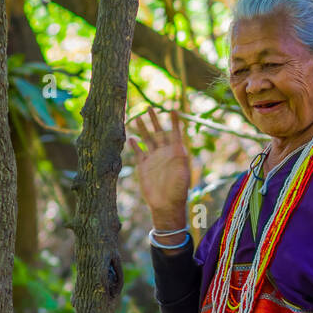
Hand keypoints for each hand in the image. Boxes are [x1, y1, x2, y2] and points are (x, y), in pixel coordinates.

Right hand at [127, 106, 191, 231]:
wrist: (166, 205)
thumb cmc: (177, 190)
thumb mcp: (182, 172)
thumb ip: (180, 157)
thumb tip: (179, 143)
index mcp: (176, 153)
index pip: (175, 132)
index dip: (175, 121)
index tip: (173, 109)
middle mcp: (164, 153)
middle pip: (159, 132)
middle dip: (155, 120)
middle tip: (150, 107)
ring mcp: (153, 159)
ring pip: (147, 139)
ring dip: (143, 128)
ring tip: (138, 116)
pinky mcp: (143, 167)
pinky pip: (138, 152)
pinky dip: (134, 145)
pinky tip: (130, 137)